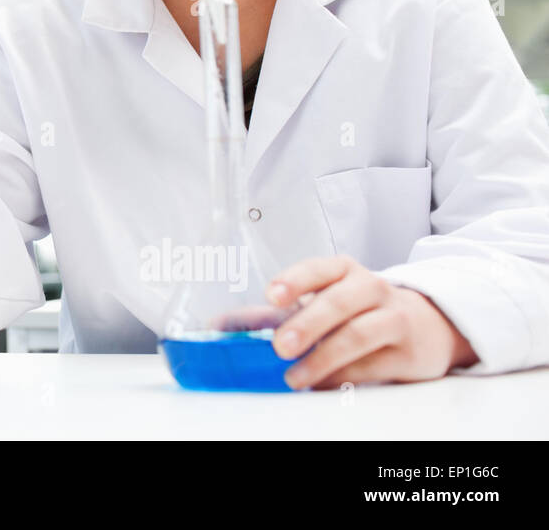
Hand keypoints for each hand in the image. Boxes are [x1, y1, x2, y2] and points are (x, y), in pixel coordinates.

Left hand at [268, 254, 479, 389]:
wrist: (430, 324)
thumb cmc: (362, 309)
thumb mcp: (326, 299)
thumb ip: (277, 312)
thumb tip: (223, 324)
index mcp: (345, 270)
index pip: (319, 269)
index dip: (295, 280)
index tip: (272, 296)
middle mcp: (372, 289)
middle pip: (338, 302)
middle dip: (307, 324)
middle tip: (280, 346)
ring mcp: (394, 319)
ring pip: (357, 335)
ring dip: (322, 358)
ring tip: (294, 377)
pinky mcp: (409, 353)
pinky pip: (372, 366)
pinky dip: (342, 377)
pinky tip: (320, 384)